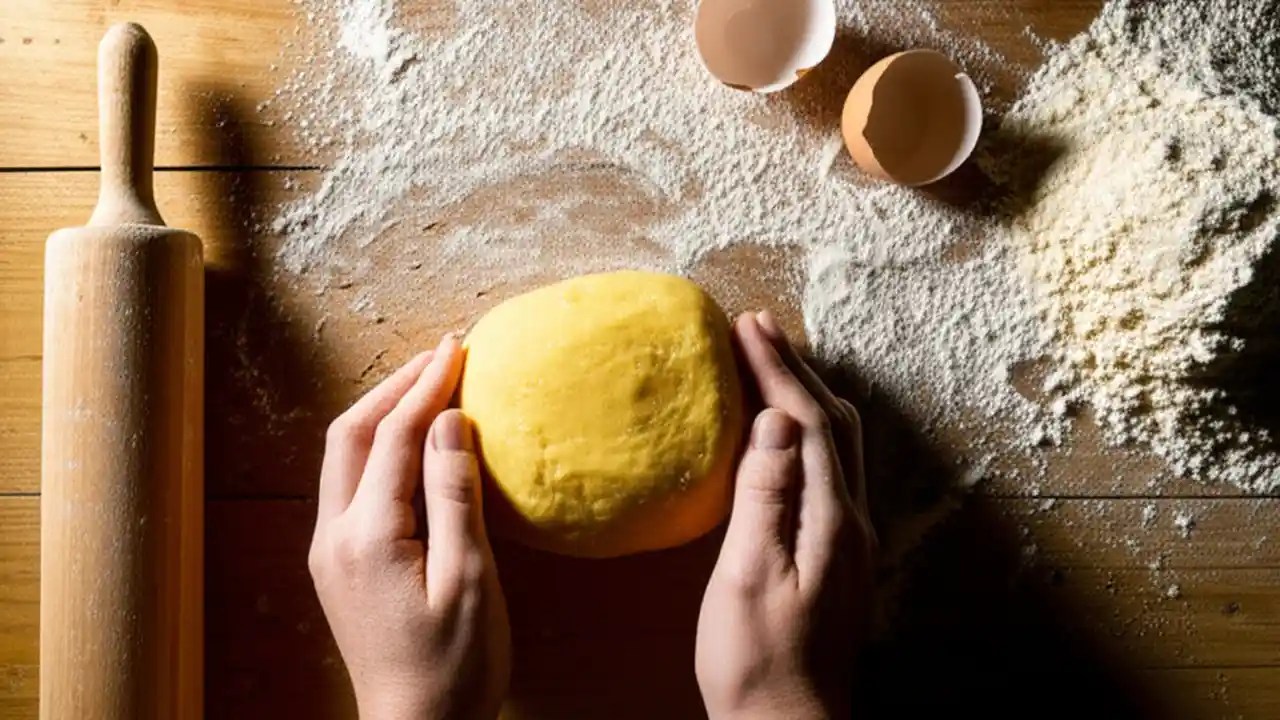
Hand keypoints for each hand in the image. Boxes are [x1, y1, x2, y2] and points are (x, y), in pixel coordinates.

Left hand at [308, 337, 510, 719]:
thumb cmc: (454, 668)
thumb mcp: (470, 581)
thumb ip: (456, 497)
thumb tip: (450, 422)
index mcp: (367, 536)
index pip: (393, 437)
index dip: (427, 386)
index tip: (459, 348)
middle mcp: (334, 536)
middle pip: (351, 434)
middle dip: (395, 386)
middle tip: (441, 355)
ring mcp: (330, 551)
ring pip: (344, 456)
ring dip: (382, 412)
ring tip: (427, 384)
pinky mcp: (339, 564)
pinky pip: (351, 483)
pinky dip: (378, 446)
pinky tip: (411, 441)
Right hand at [696, 311, 876, 719]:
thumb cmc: (755, 662)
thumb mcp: (747, 578)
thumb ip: (764, 497)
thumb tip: (777, 421)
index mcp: (830, 521)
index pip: (807, 423)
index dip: (777, 370)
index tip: (746, 325)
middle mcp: (851, 521)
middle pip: (832, 423)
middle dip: (795, 369)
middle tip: (757, 326)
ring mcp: (849, 538)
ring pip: (837, 443)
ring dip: (805, 395)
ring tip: (771, 361)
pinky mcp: (837, 554)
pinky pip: (828, 467)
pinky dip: (806, 429)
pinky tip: (784, 431)